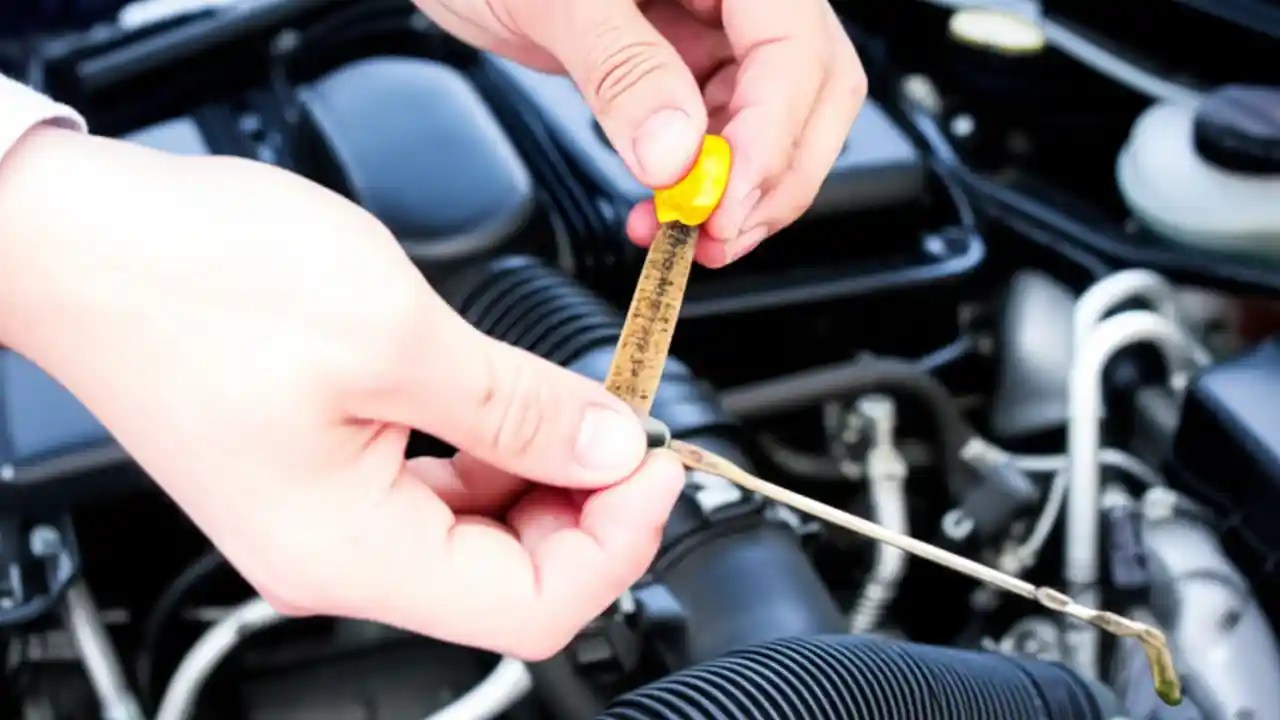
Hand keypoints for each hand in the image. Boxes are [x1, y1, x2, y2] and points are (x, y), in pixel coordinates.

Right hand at [0, 127, 683, 659]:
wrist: (85, 239)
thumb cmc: (191, 282)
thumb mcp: (394, 334)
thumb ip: (519, 406)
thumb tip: (608, 446)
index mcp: (349, 551)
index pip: (530, 608)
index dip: (618, 543)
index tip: (658, 467)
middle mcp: (336, 553)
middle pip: (512, 575)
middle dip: (591, 506)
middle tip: (631, 427)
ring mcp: (330, 514)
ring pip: (484, 529)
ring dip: (548, 472)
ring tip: (580, 403)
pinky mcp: (328, 467)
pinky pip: (443, 485)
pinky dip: (498, 448)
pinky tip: (518, 400)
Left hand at [415, 0, 865, 266]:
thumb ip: (622, 69)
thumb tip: (675, 153)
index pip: (794, 49)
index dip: (771, 137)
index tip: (724, 205)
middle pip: (811, 89)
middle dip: (774, 174)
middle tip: (719, 234)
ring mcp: (713, 24)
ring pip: (773, 119)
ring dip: (737, 189)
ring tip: (685, 232)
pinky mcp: (682, 60)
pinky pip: (720, 128)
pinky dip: (700, 180)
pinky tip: (663, 206)